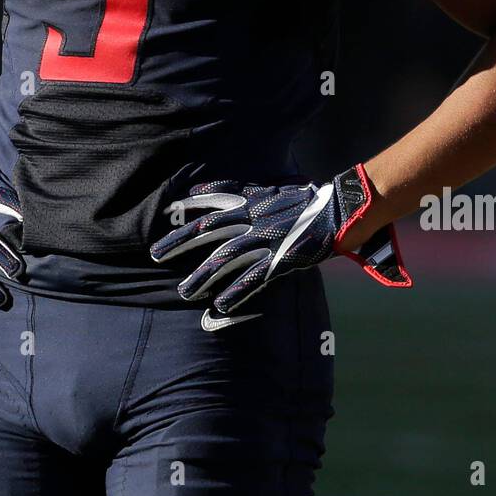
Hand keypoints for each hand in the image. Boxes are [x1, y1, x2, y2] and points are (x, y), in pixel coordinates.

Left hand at [150, 163, 409, 328]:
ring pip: (226, 258)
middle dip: (181, 241)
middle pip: (209, 229)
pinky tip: (219, 306)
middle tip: (155, 253)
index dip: (192, 207)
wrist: (340, 210)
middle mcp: (254, 218)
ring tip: (184, 292)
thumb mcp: (275, 190)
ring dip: (203, 276)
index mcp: (253, 202)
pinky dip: (235, 292)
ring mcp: (265, 239)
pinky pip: (252, 278)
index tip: (170, 211)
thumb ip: (249, 193)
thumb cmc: (309, 202)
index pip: (215, 202)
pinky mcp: (280, 259)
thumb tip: (221, 188)